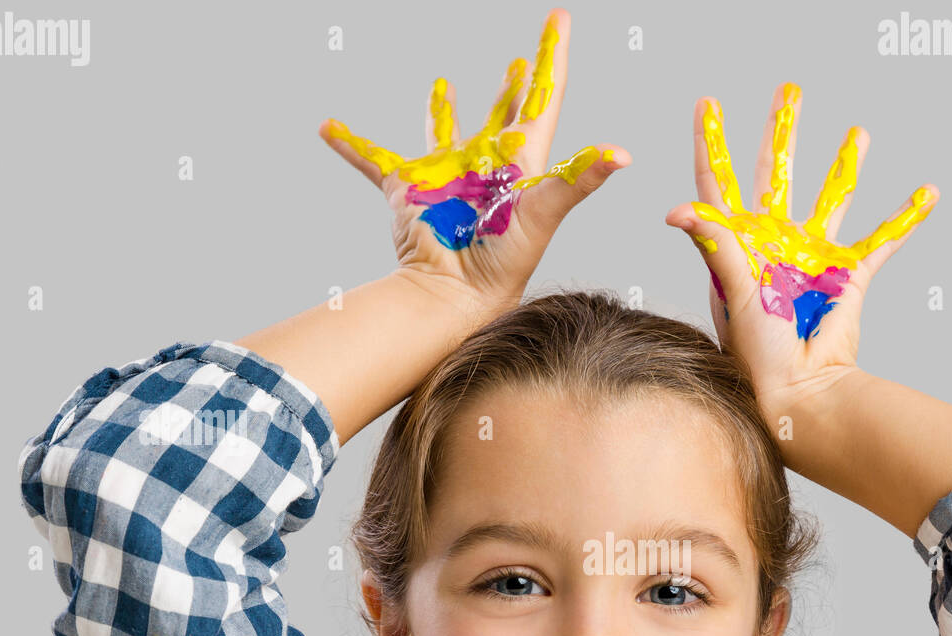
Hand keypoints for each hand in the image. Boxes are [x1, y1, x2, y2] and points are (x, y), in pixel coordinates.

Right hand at [320, 8, 628, 311]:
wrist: (455, 293)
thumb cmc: (503, 259)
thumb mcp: (544, 212)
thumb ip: (579, 178)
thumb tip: (622, 154)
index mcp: (521, 161)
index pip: (542, 98)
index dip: (552, 57)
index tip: (560, 20)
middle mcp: (485, 163)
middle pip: (504, 114)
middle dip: (514, 86)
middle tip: (521, 60)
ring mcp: (447, 175)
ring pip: (446, 130)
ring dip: (446, 109)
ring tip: (443, 83)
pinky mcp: (407, 189)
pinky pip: (372, 158)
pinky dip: (350, 145)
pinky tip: (329, 128)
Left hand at [665, 84, 936, 425]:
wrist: (799, 391)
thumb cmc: (757, 352)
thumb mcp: (732, 291)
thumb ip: (716, 245)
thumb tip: (677, 210)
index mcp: (737, 247)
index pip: (720, 185)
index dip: (713, 145)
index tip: (708, 105)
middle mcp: (774, 246)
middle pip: (775, 175)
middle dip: (781, 133)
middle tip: (790, 91)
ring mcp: (812, 259)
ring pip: (832, 198)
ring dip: (845, 165)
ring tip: (858, 132)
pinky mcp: (848, 277)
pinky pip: (882, 242)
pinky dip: (906, 220)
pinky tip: (927, 194)